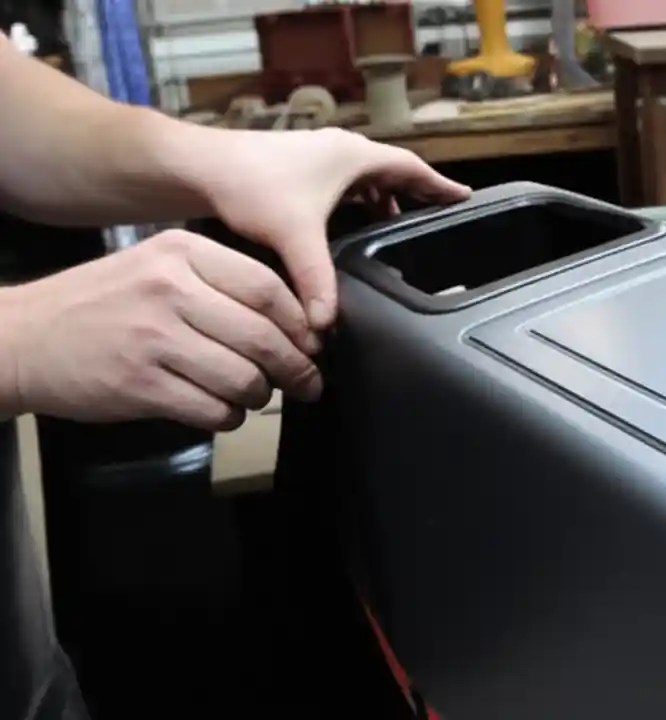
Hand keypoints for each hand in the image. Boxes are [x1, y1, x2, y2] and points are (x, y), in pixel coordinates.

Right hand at [0, 229, 321, 430]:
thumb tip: (296, 320)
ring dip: (260, 395)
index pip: (268, 288)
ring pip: (244, 379)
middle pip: (264, 337)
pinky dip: (228, 417)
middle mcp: (169, 291)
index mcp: (181, 254)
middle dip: (297, 367)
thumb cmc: (101, 303)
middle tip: (308, 381)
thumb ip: (219, 283)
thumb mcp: (157, 267)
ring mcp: (153, 339)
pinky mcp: (139, 385)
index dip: (302, 324)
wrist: (22, 337)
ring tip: (254, 394)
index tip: (316, 343)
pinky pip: (212, 410)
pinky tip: (221, 410)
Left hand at [204, 128, 470, 329]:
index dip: (440, 186)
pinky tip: (346, 230)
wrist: (197, 167)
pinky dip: (354, 205)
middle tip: (431, 218)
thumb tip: (328, 322)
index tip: (465, 198)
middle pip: (390, 173)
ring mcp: (315, 158)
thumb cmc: (248, 184)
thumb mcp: (293, 237)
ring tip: (393, 227)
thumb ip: (317, 280)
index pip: (412, 169)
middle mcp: (338, 151)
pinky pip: (341, 187)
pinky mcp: (294, 170)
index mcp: (352, 157)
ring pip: (363, 180)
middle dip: (412, 196)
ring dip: (380, 201)